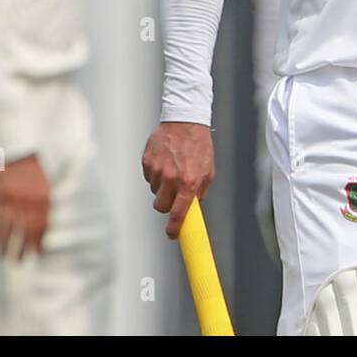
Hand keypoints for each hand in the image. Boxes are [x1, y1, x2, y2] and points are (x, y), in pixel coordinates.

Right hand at [0, 154, 50, 258]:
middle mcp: (31, 201)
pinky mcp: (1, 196)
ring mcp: (15, 200)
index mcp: (45, 199)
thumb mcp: (45, 186)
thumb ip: (44, 205)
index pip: (43, 227)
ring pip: (9, 229)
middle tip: (20, 263)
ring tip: (3, 258)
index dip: (40, 242)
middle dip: (23, 249)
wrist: (18, 151)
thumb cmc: (33, 169)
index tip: (39, 255)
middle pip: (27, 231)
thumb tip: (45, 226)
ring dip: (5, 245)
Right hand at [142, 121, 214, 239]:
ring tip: (172, 169)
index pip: (178, 213)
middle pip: (160, 206)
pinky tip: (165, 161)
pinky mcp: (147, 161)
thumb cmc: (199, 145)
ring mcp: (157, 170)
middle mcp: (171, 178)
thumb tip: (193, 207)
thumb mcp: (208, 170)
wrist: (185, 121)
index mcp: (188, 182)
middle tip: (172, 195)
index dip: (174, 228)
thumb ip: (200, 191)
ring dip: (162, 186)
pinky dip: (155, 174)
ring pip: (154, 191)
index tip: (172, 234)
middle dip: (166, 204)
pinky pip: (149, 177)